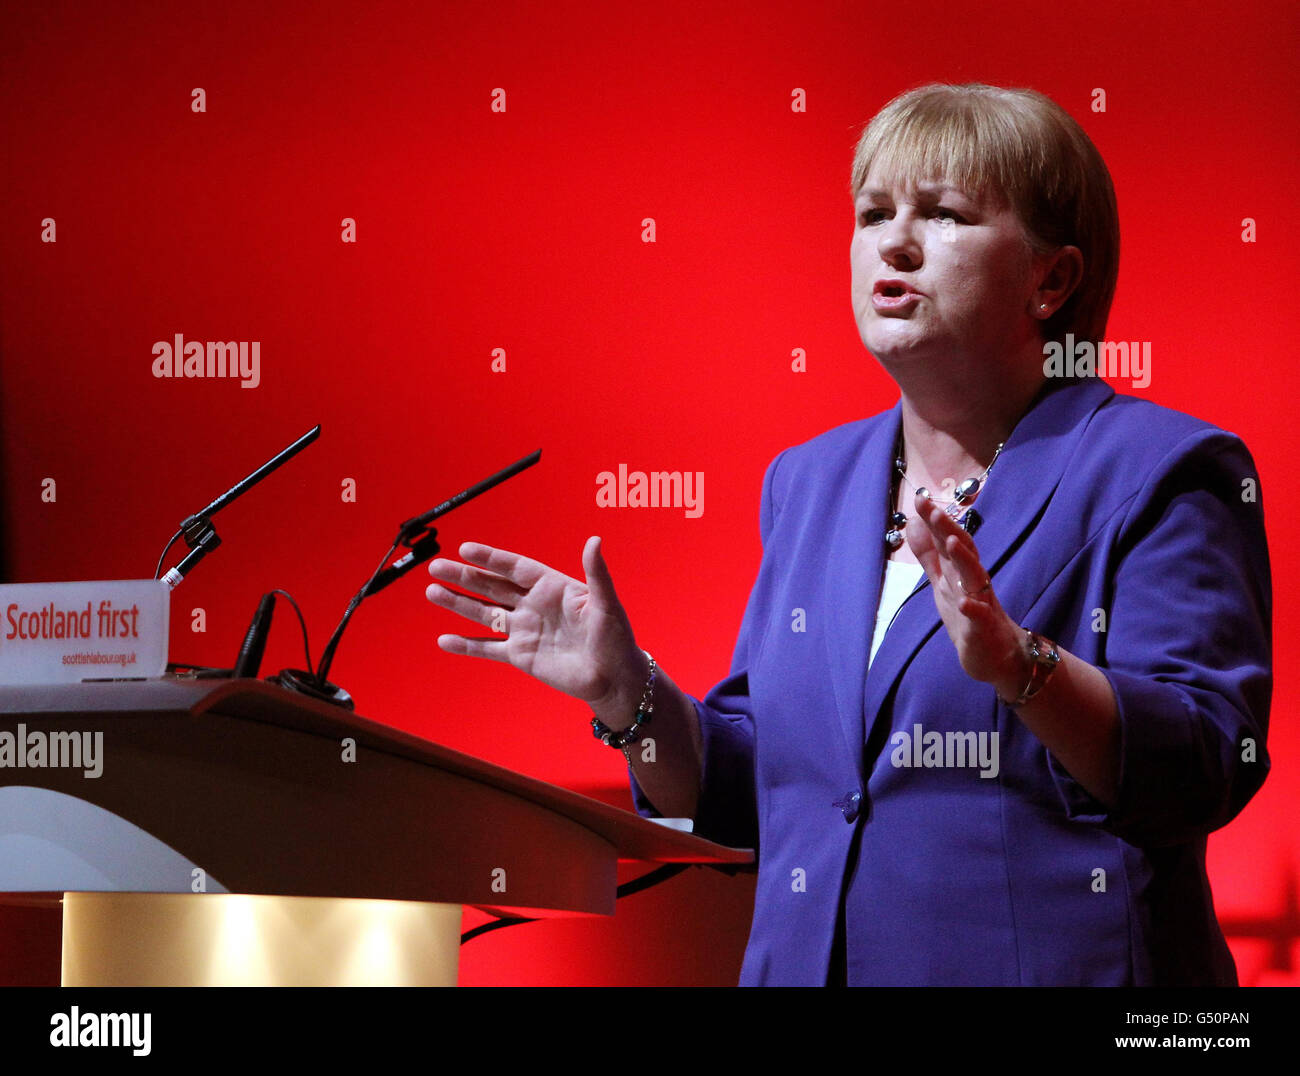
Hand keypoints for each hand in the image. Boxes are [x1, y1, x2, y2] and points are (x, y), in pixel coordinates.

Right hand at [426, 536, 645, 714]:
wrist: (614, 678)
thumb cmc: (616, 637)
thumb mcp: (606, 604)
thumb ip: (596, 573)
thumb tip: (594, 540)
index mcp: (552, 587)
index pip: (514, 568)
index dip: (491, 558)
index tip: (465, 549)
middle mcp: (533, 605)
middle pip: (492, 587)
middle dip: (464, 577)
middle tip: (436, 567)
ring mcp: (525, 630)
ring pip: (485, 614)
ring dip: (458, 604)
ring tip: (432, 592)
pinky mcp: (521, 656)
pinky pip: (488, 648)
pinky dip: (466, 645)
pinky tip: (444, 639)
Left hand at [905, 491, 1027, 697]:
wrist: (998, 656)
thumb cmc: (969, 615)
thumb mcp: (943, 581)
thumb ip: (929, 554)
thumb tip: (913, 523)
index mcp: (961, 571)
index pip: (949, 539)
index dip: (935, 520)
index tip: (921, 498)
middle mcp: (973, 581)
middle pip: (963, 551)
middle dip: (949, 530)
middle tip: (934, 511)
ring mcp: (981, 604)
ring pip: (975, 577)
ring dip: (964, 559)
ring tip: (952, 541)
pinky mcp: (984, 629)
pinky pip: (981, 617)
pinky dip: (975, 609)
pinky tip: (967, 603)